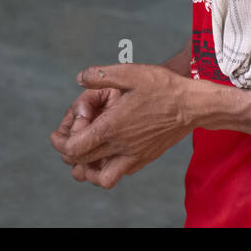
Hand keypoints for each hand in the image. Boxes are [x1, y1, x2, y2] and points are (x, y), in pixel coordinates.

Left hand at [53, 64, 194, 189]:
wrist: (193, 105)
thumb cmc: (163, 87)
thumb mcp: (130, 72)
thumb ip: (101, 75)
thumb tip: (80, 78)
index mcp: (111, 127)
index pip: (74, 149)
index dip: (60, 143)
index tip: (57, 134)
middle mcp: (120, 147)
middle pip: (82, 164)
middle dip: (69, 154)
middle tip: (69, 139)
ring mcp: (134, 156)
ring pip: (102, 178)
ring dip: (89, 168)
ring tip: (88, 151)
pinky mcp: (145, 159)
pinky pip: (120, 173)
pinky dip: (109, 167)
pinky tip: (110, 149)